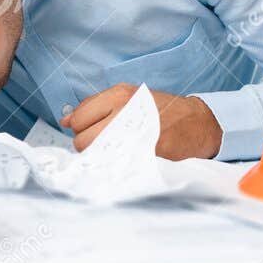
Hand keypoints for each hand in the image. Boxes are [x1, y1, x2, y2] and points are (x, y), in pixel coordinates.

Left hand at [61, 84, 222, 159]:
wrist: (197, 124)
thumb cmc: (160, 109)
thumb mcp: (128, 95)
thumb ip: (95, 105)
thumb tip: (65, 120)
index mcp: (118, 96)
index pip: (77, 119)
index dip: (81, 127)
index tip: (93, 130)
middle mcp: (123, 114)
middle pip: (81, 141)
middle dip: (88, 145)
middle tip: (104, 143)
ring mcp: (132, 137)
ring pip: (94, 156)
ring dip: (99, 157)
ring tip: (115, 151)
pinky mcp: (142, 157)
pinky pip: (111, 167)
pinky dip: (113, 167)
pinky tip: (124, 160)